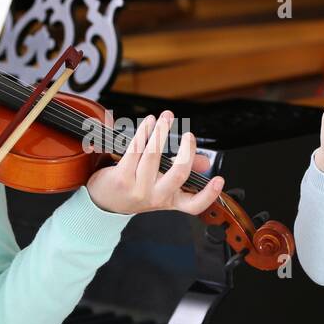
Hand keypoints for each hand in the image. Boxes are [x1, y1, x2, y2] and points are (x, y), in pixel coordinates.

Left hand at [85, 110, 223, 214]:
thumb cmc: (134, 189)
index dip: (208, 194)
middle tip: (189, 136)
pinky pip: (136, 149)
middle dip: (186, 151)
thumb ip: (182, 171)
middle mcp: (155, 197)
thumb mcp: (161, 185)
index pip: (193, 205)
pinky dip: (145, 132)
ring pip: (154, 156)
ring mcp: (137, 189)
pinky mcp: (122, 177)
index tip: (219, 180)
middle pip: (177, 175)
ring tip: (166, 118)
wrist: (104, 201)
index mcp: (169, 201)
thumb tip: (204, 162)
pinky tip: (149, 122)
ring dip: (161, 132)